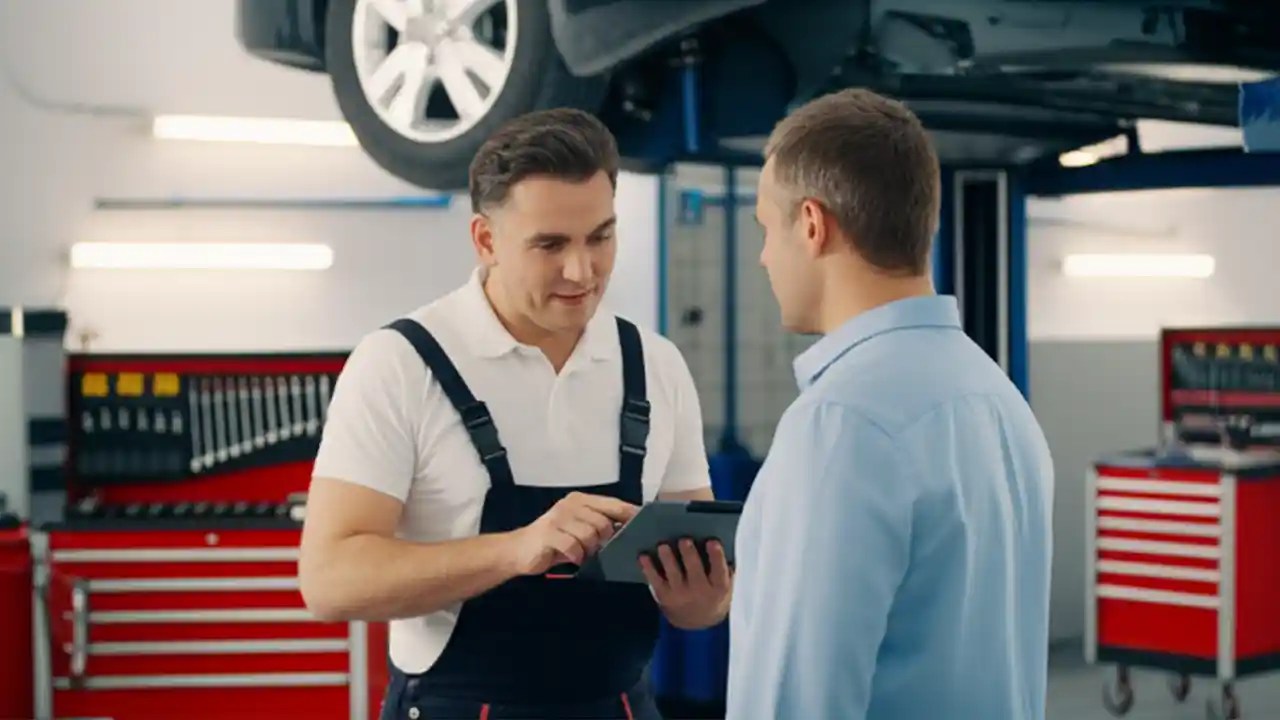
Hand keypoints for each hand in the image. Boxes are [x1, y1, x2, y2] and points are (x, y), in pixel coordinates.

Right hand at [506, 492, 638, 575]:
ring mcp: (558, 517)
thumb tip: (627, 528)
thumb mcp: (577, 530)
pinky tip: (573, 559)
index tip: (643, 523)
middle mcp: (570, 504)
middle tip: (597, 549)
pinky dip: (577, 556)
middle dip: (604, 539)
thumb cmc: (552, 541)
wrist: (517, 550)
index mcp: (580, 500)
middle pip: (603, 522)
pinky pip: (574, 546)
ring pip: (590, 534)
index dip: (629, 513)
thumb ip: (598, 525)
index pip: (612, 504)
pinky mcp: (549, 533)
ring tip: (582, 553)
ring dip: (589, 549)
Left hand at [640, 538, 732, 629]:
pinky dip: (648, 568)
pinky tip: (644, 556)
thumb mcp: (725, 584)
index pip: (720, 571)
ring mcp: (680, 595)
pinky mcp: (664, 596)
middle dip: (689, 555)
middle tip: (684, 539)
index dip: (716, 556)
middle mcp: (700, 592)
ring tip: (663, 545)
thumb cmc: (712, 592)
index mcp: (719, 587)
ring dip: (668, 559)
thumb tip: (717, 538)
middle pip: (695, 571)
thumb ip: (724, 566)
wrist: (697, 621)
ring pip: (673, 575)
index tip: (712, 541)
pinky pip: (655, 581)